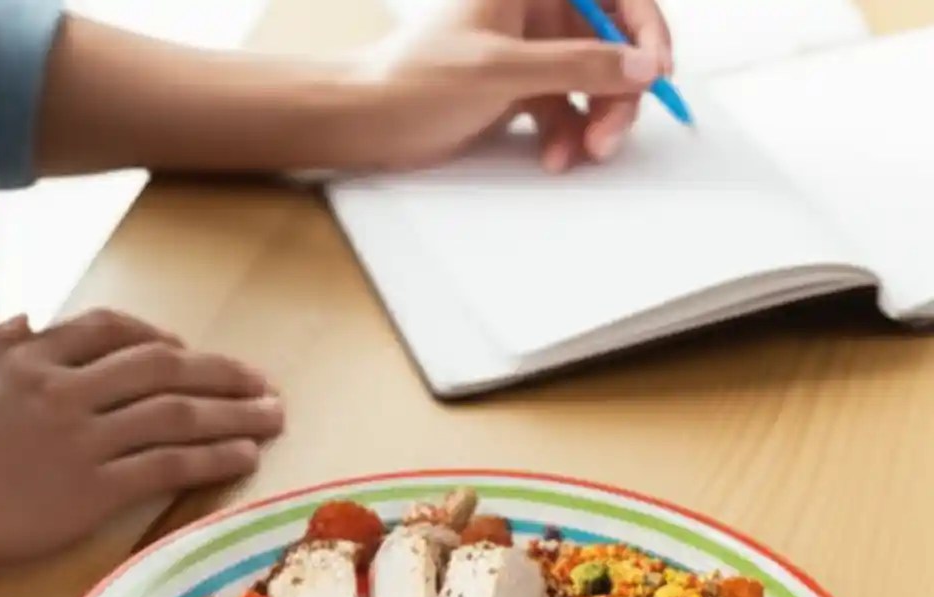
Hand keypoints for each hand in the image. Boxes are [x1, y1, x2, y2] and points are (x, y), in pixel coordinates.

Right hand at [0, 310, 283, 573]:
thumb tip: (24, 320)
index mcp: (31, 355)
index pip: (112, 331)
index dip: (158, 337)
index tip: (183, 347)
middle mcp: (66, 388)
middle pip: (163, 367)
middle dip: (219, 371)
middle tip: (259, 380)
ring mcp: (81, 438)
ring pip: (176, 414)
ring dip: (233, 412)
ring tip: (273, 414)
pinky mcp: (89, 490)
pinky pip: (165, 466)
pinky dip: (211, 458)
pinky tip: (243, 455)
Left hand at [344, 0, 669, 169]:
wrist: (365, 120)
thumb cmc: (414, 79)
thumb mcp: (502, 69)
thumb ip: (577, 64)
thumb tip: (643, 66)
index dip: (643, 29)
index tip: (656, 70)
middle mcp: (536, 9)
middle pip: (610, 42)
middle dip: (618, 90)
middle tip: (610, 134)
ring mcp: (528, 50)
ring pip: (591, 80)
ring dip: (596, 119)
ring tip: (584, 153)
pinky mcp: (518, 87)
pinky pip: (564, 107)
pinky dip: (567, 134)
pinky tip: (554, 157)